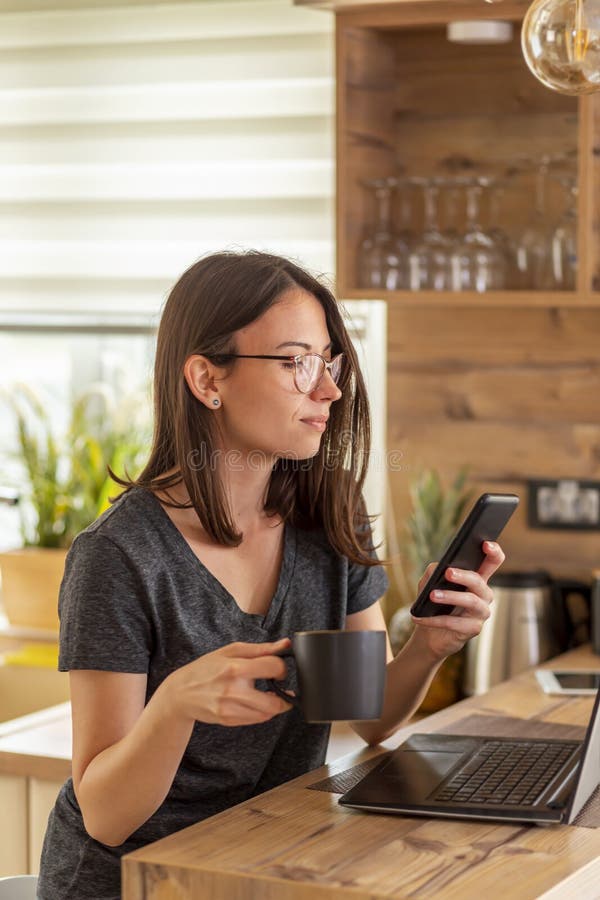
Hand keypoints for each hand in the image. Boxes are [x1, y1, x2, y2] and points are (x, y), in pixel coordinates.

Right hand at [165, 638, 293, 726]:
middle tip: (279, 687)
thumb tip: (285, 644)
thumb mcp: (231, 651)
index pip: (273, 667)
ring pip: (267, 714)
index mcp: (235, 667)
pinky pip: (256, 720)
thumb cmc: (206, 668)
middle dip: (284, 695)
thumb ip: (261, 649)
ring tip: (269, 694)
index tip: (279, 669)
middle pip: (274, 701)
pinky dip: (262, 712)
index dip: (282, 668)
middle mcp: (233, 690)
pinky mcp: (228, 720)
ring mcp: (230, 708)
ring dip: (275, 705)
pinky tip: (256, 702)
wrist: (181, 693)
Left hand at [410, 541, 505, 661]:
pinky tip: (419, 617)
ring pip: (471, 601)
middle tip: (448, 572)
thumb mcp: (429, 583)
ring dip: (450, 597)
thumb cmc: (433, 603)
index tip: (485, 544)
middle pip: (479, 581)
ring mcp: (481, 612)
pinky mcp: (474, 629)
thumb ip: (435, 571)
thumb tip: (439, 568)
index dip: (494, 552)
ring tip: (432, 595)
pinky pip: (455, 623)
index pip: (493, 561)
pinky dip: (435, 620)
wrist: (430, 633)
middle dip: (464, 576)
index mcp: (477, 578)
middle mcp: (484, 594)